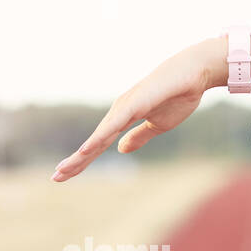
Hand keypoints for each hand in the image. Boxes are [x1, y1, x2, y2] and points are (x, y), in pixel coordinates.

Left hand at [50, 38, 224, 182]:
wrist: (193, 73)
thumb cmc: (178, 96)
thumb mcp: (157, 126)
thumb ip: (139, 137)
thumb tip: (120, 150)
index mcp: (122, 119)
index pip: (99, 144)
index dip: (83, 159)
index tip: (66, 174)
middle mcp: (117, 113)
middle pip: (93, 143)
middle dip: (76, 161)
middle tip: (57, 177)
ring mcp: (123, 108)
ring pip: (98, 136)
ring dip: (81, 154)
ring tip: (64, 169)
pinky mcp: (133, 103)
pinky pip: (113, 125)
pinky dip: (99, 138)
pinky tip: (86, 150)